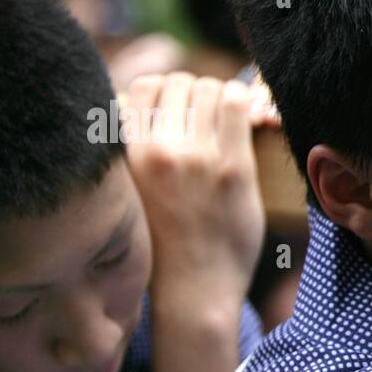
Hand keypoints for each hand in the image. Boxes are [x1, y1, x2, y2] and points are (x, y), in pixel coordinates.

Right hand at [124, 73, 264, 317]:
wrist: (193, 289)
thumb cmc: (162, 241)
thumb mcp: (129, 190)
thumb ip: (132, 148)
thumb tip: (134, 99)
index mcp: (125, 156)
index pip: (143, 86)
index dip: (166, 91)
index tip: (181, 111)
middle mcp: (156, 152)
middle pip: (179, 82)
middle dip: (196, 93)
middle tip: (208, 120)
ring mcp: (195, 158)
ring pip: (209, 88)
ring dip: (220, 99)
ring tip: (226, 123)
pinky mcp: (232, 168)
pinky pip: (238, 105)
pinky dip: (244, 104)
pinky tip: (246, 122)